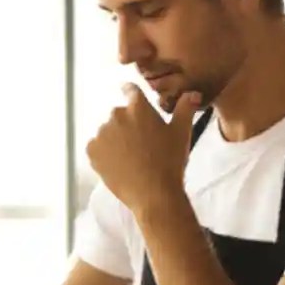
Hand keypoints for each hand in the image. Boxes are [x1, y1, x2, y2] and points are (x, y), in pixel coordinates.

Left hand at [87, 85, 201, 214]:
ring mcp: (102, 133)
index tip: (134, 102)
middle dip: (128, 124)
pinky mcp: (92, 151)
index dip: (132, 95)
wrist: (153, 194)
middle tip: (142, 144)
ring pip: (108, 132)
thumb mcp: (182, 133)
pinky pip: (97, 147)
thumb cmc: (170, 162)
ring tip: (131, 158)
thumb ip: (185, 109)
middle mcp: (116, 115)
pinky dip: (104, 153)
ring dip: (116, 139)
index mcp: (138, 107)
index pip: (130, 90)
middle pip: (120, 114)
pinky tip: (118, 164)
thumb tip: (192, 93)